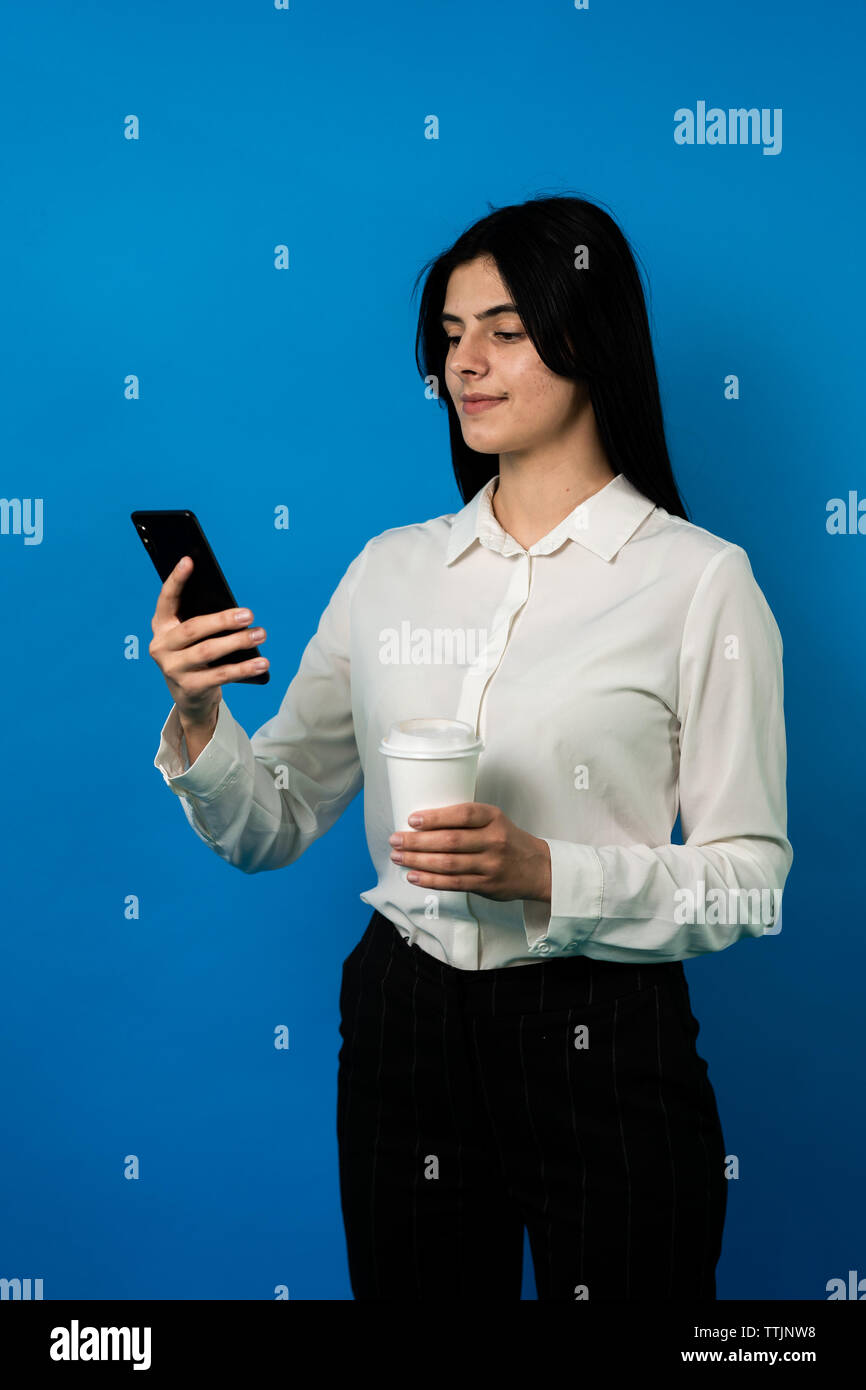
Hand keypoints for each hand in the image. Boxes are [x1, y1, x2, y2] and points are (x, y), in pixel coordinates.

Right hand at [148, 556, 268, 724]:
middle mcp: (161, 647)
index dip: (176, 580)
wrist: (191, 698)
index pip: (166, 599)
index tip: (189, 560)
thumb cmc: (196, 657)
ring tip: (260, 634)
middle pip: (193, 629)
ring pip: (208, 652)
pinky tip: (262, 662)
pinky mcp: (189, 687)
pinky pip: (220, 675)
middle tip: (249, 614)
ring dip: (237, 642)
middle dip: (222, 620)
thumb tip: (235, 608)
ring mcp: (173, 669)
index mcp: (162, 627)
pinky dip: (244, 668)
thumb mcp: (194, 638)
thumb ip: (204, 621)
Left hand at [388, 802, 551, 902]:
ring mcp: (490, 864)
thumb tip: (422, 824)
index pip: (463, 814)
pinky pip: (453, 883)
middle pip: (449, 841)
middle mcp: (493, 840)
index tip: (412, 820)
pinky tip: (413, 876)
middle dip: (417, 841)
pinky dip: (430, 880)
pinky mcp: (486, 885)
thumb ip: (466, 821)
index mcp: (493, 818)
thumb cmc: (508, 840)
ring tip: (398, 857)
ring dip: (418, 861)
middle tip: (396, 839)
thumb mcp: (494, 820)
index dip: (435, 817)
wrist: (538, 868)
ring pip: (448, 864)